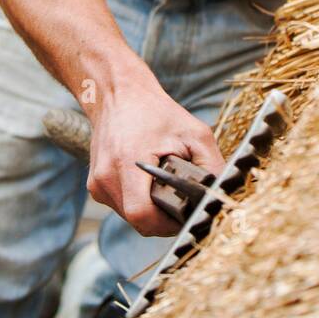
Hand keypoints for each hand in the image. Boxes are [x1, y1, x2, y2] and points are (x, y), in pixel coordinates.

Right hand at [86, 70, 224, 235]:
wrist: (118, 94)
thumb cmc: (155, 111)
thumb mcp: (194, 133)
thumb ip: (212, 166)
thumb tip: (223, 195)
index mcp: (126, 164)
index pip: (143, 216)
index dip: (168, 224)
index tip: (185, 215)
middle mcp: (106, 179)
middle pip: (138, 221)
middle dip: (163, 218)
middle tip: (181, 202)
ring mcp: (97, 184)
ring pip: (129, 217)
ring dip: (150, 210)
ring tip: (164, 187)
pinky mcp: (95, 186)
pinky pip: (122, 207)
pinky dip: (139, 201)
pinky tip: (149, 184)